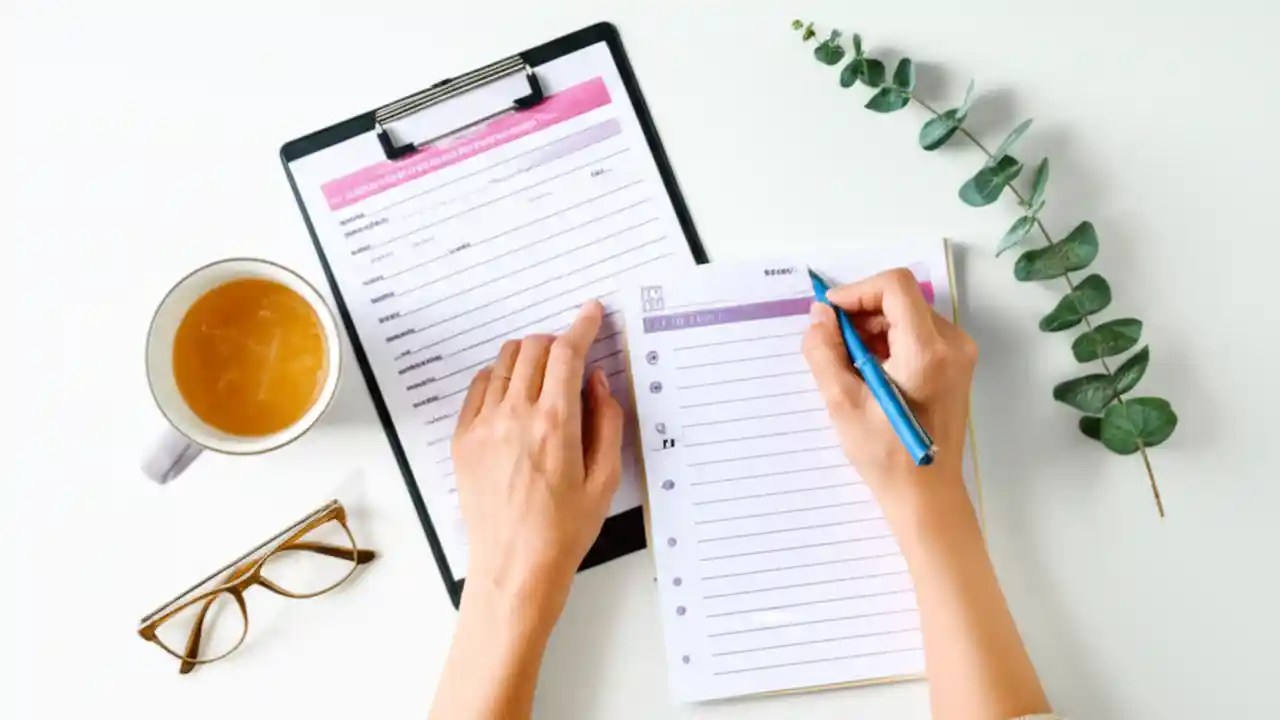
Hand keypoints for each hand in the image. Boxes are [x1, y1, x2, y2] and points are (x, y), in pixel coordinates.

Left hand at [451, 301, 622, 619]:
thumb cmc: (563, 531)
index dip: (582, 326)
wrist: (514, 568)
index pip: (566, 353)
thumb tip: (596, 380)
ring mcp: (483, 426)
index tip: (592, 313)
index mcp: (555, 425)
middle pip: (533, 348)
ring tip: (543, 375)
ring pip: (503, 362)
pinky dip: (498, 377)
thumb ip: (606, 421)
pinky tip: (513, 393)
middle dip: (557, 341)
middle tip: (571, 354)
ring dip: (528, 356)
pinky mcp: (463, 440)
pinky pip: (478, 387)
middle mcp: (515, 417)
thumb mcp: (604, 478)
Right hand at [802, 268, 976, 509]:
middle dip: (862, 313)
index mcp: (927, 350)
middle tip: (833, 343)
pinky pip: (919, 333)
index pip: (895, 286)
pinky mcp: (957, 365)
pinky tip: (872, 371)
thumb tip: (819, 316)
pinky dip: (890, 341)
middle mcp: (952, 344)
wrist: (926, 493)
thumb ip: (825, 351)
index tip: (829, 315)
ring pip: (908, 314)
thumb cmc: (884, 454)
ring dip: (874, 328)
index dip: (857, 291)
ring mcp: (959, 354)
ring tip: (850, 364)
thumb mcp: (842, 402)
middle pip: (901, 299)